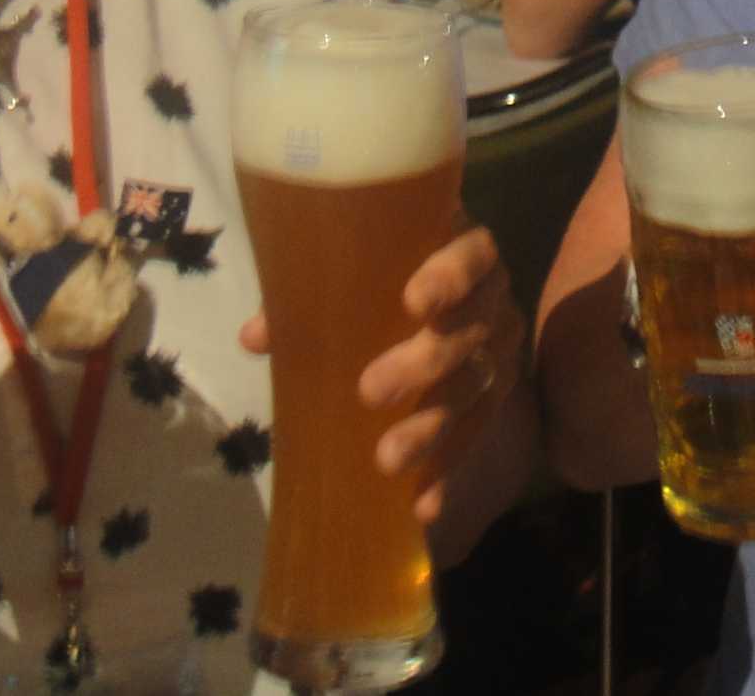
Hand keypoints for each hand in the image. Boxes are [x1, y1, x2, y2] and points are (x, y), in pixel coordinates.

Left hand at [239, 221, 525, 521]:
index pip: (470, 254)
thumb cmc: (382, 278)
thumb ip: (307, 301)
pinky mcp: (496, 395)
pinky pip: (477, 434)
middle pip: (469, 329)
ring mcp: (499, 349)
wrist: (438, 304)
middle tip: (369, 392)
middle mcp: (491, 298)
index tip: (413, 302)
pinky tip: (424, 504)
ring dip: (431, 427)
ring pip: (475, 388)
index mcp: (461, 251)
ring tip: (387, 460)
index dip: (449, 275)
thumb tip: (255, 337)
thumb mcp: (350, 279)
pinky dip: (449, 470)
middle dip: (422, 363)